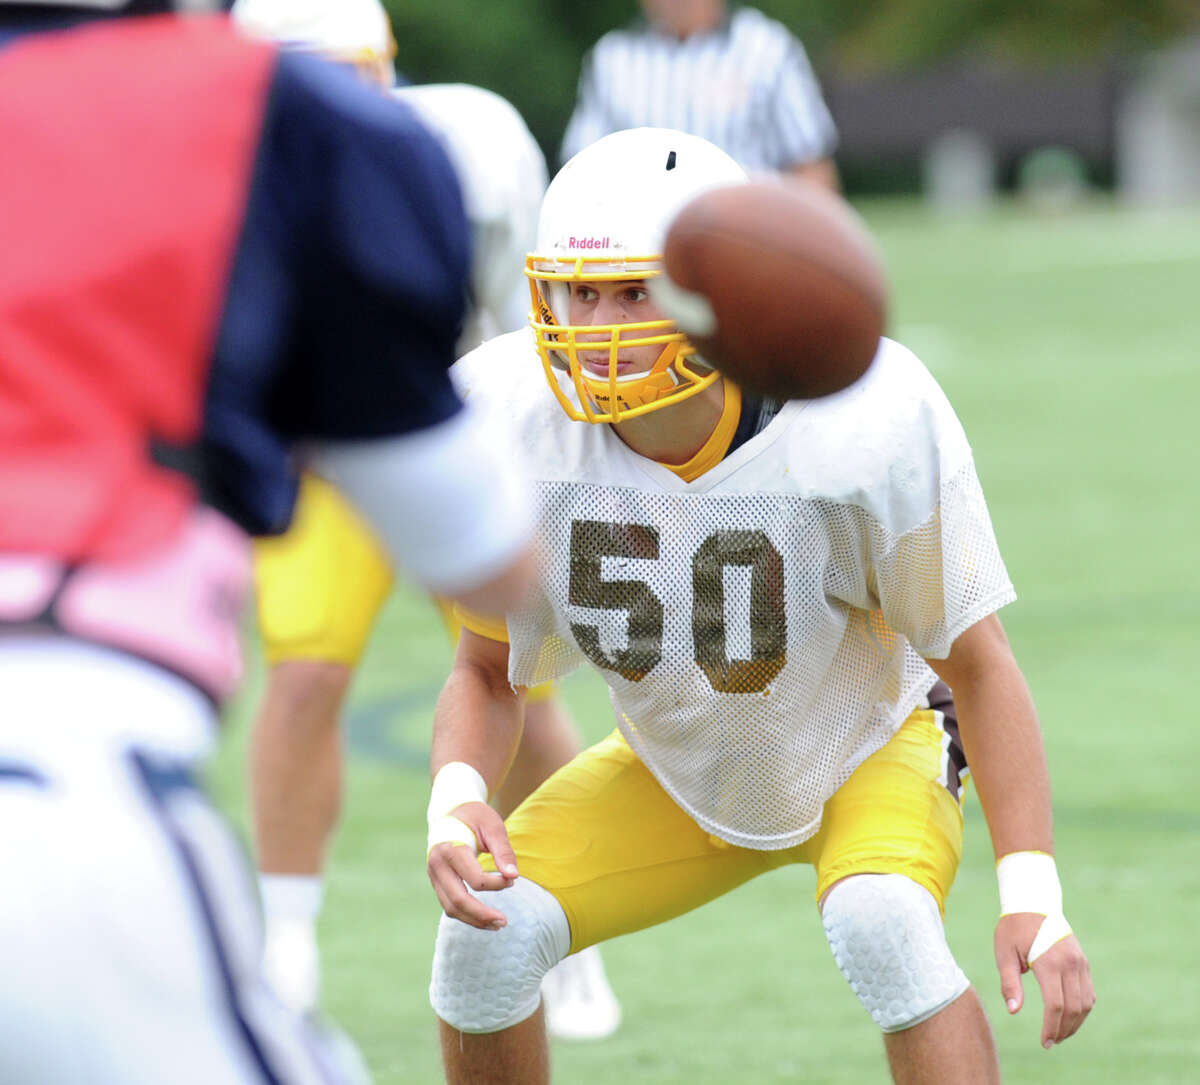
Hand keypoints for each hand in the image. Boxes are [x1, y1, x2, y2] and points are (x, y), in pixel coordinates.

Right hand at [426, 801, 518, 930]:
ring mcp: (434, 876)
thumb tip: (514, 877)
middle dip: (482, 914)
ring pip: (451, 908)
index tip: (512, 880)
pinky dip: (467, 915)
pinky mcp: (437, 883)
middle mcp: (437, 865)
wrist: (450, 811)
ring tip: (497, 925)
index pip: (474, 878)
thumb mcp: (492, 825)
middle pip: (458, 900)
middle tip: (504, 922)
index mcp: (451, 848)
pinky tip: (485, 919)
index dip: (496, 884)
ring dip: (474, 920)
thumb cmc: (475, 817)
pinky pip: (449, 905)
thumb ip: (503, 850)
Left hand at [995, 914, 1094, 1047]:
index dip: (1050, 1027)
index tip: (1044, 1041)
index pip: (1055, 1004)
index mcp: (1049, 962)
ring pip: (1086, 1003)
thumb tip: (1013, 1011)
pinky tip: (1070, 1017)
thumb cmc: (1013, 928)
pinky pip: (1089, 992)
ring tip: (1060, 1034)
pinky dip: (1082, 1008)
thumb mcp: (1004, 953)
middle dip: (1063, 1030)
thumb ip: (1009, 983)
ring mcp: (1080, 962)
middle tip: (1051, 1042)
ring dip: (1076, 1022)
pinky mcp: (1083, 961)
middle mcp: (1069, 963)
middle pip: (1073, 1008)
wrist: (1033, 902)